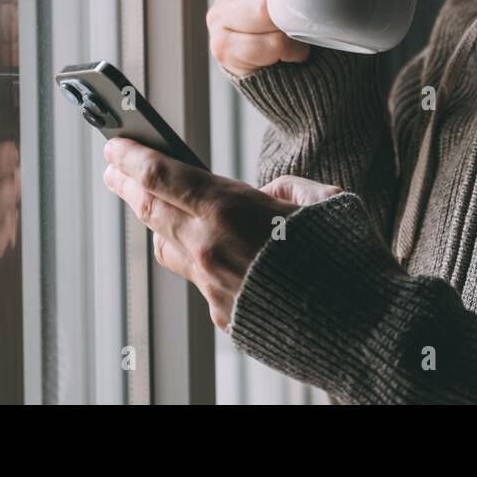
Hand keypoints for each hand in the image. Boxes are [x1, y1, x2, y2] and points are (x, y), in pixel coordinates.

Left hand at [102, 137, 342, 330]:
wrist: (361, 330)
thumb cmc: (348, 260)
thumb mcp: (322, 200)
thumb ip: (285, 189)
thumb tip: (266, 196)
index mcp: (229, 209)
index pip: (160, 176)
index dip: (131, 157)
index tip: (116, 146)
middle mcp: (208, 248)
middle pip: (151, 209)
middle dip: (128, 185)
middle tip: (115, 170)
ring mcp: (211, 285)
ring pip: (167, 247)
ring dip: (155, 221)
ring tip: (150, 204)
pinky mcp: (223, 315)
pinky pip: (198, 279)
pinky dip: (197, 258)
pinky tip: (206, 249)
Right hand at [207, 0, 310, 77]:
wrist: (287, 69)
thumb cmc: (300, 17)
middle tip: (313, 5)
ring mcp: (221, 12)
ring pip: (264, 10)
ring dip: (291, 26)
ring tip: (302, 32)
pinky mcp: (222, 44)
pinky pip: (265, 44)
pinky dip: (288, 51)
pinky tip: (294, 51)